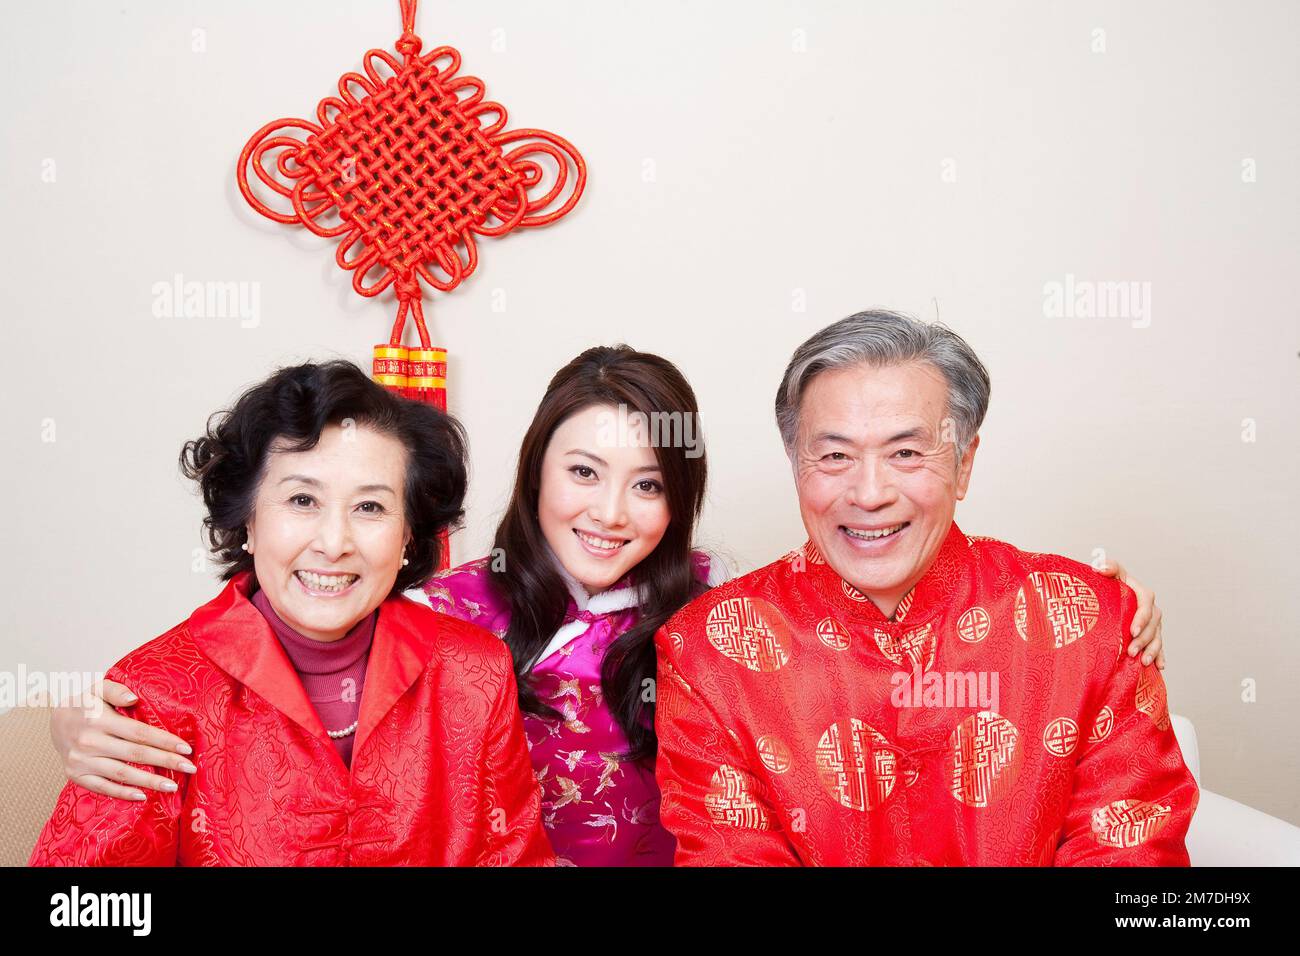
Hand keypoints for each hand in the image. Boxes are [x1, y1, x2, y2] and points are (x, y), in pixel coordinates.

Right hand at [49, 678, 195, 799]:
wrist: (54, 719)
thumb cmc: (85, 703)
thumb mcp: (97, 688)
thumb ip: (115, 689)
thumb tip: (133, 698)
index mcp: (98, 720)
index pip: (139, 733)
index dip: (164, 741)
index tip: (186, 748)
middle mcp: (89, 742)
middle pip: (135, 754)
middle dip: (165, 762)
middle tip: (190, 768)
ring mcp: (81, 761)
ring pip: (121, 774)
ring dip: (149, 782)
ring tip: (173, 786)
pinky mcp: (75, 775)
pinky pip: (101, 787)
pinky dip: (122, 793)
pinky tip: (143, 796)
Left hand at [1097, 560, 1164, 668]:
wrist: (1109, 596)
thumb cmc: (1109, 584)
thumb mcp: (1110, 574)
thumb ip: (1108, 567)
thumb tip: (1100, 567)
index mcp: (1142, 593)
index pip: (1146, 604)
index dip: (1141, 618)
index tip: (1132, 631)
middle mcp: (1150, 609)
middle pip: (1153, 625)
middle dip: (1144, 639)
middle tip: (1131, 652)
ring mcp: (1152, 623)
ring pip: (1157, 637)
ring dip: (1151, 651)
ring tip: (1142, 662)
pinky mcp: (1151, 635)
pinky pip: (1158, 646)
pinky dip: (1159, 656)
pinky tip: (1159, 666)